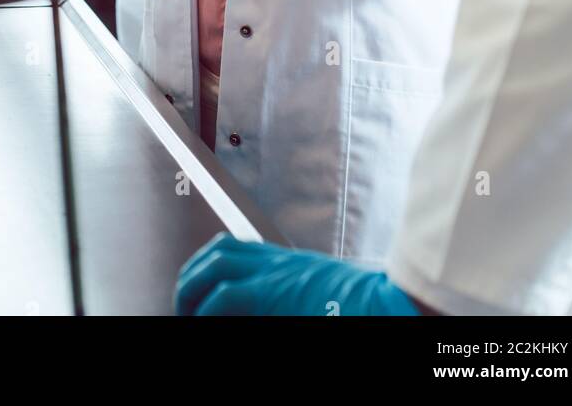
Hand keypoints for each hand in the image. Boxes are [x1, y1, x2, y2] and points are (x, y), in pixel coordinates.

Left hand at [175, 235, 420, 316]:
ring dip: (192, 287)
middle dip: (192, 274)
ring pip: (215, 262)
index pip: (234, 250)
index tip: (196, 288)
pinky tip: (203, 322)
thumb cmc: (365, 306)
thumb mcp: (318, 294)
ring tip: (186, 312)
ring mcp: (275, 274)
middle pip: (219, 250)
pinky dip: (206, 309)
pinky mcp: (272, 294)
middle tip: (183, 305)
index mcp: (286, 264)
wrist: (389, 304)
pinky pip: (224, 297)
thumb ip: (290, 295)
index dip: (207, 266)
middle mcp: (277, 263)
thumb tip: (271, 306)